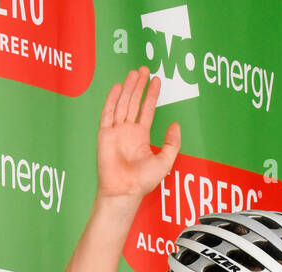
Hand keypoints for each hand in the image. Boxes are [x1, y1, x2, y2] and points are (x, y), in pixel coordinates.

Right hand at [97, 66, 180, 201]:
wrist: (124, 191)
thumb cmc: (143, 181)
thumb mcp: (165, 161)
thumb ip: (172, 143)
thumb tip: (175, 125)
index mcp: (141, 136)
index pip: (146, 110)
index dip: (151, 95)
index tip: (156, 80)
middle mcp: (128, 131)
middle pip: (134, 103)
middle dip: (139, 86)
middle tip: (144, 69)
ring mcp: (116, 132)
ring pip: (122, 104)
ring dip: (128, 88)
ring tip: (135, 73)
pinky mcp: (105, 135)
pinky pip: (108, 114)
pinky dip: (112, 100)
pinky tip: (117, 88)